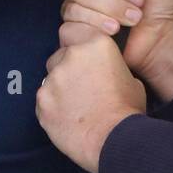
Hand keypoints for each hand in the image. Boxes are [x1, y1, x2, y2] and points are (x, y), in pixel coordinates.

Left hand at [36, 35, 145, 172]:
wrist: (114, 141)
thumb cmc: (127, 112)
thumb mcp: (131, 80)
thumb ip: (111, 68)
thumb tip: (104, 73)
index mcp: (96, 45)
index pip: (72, 31)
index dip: (76, 44)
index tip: (82, 56)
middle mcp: (71, 56)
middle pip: (59, 56)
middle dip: (67, 69)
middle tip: (83, 88)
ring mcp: (52, 80)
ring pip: (50, 80)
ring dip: (60, 90)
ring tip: (78, 109)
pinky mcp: (41, 102)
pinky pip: (44, 101)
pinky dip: (53, 108)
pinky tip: (70, 120)